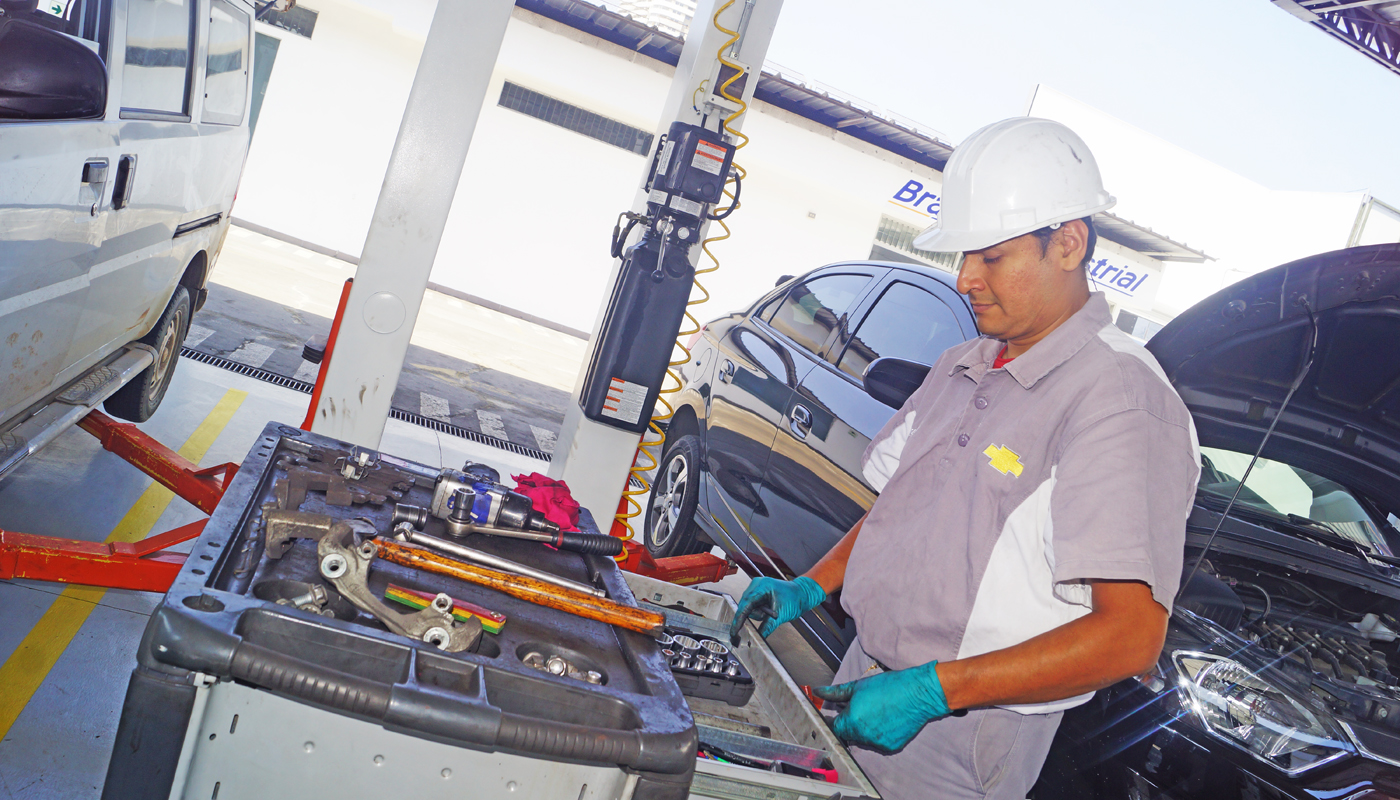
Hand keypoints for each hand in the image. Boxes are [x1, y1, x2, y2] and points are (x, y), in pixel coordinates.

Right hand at [730, 576, 826, 639]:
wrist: (803, 594)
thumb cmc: (795, 598)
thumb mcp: (780, 615)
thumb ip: (767, 626)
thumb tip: (758, 637)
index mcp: (761, 586)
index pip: (745, 605)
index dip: (738, 620)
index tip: (734, 632)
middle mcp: (756, 585)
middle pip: (745, 606)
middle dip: (755, 615)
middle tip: (768, 617)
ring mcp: (756, 588)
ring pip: (749, 608)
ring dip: (760, 614)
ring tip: (773, 612)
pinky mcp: (758, 593)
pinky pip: (753, 606)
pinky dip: (760, 612)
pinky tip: (769, 611)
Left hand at [813, 661, 950, 752]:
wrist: (918, 694)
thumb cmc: (889, 686)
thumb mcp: (858, 686)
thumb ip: (836, 693)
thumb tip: (818, 691)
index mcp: (852, 720)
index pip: (834, 727)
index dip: (834, 720)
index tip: (837, 714)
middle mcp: (863, 736)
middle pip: (848, 734)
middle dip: (851, 723)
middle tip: (862, 708)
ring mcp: (878, 743)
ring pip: (863, 739)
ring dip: (865, 729)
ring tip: (876, 712)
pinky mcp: (891, 747)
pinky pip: (878, 743)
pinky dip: (879, 734)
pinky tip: (886, 720)